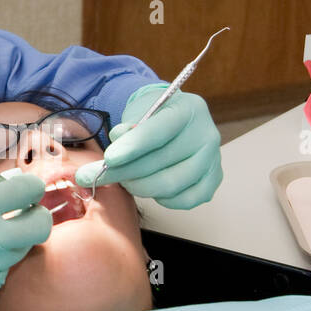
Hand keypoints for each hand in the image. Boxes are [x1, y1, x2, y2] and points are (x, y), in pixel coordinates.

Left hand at [74, 84, 221, 208]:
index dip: (132, 147)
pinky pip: (185, 200)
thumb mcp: (138, 112)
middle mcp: (206, 134)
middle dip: (123, 172)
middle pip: (161, 162)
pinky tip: (151, 187)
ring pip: (170, 185)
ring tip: (124, 179)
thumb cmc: (155, 117)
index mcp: (187, 109)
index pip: (159, 131)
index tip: (109, 159)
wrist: (173, 123)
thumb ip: (126, 128)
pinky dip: (163, 199)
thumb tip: (118, 141)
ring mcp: (212, 159)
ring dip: (139, 186)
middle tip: (98, 176)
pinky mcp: (212, 180)